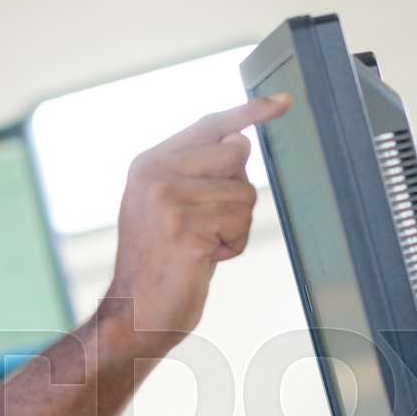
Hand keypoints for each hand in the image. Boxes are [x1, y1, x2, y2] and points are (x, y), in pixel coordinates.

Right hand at [101, 93, 290, 354]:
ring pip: (244, 192)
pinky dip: (232, 246)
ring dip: (234, 226)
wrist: (134, 313)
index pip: (209, 125)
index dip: (249, 112)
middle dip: (233, 194)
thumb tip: (241, 140)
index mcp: (149, 163)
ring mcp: (167, 196)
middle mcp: (154, 171)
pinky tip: (201, 259)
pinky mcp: (185, 223)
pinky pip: (241, 221)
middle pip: (236, 154)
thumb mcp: (169, 207)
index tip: (282, 102)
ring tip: (199, 246)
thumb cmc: (159, 264)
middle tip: (202, 226)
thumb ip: (197, 171)